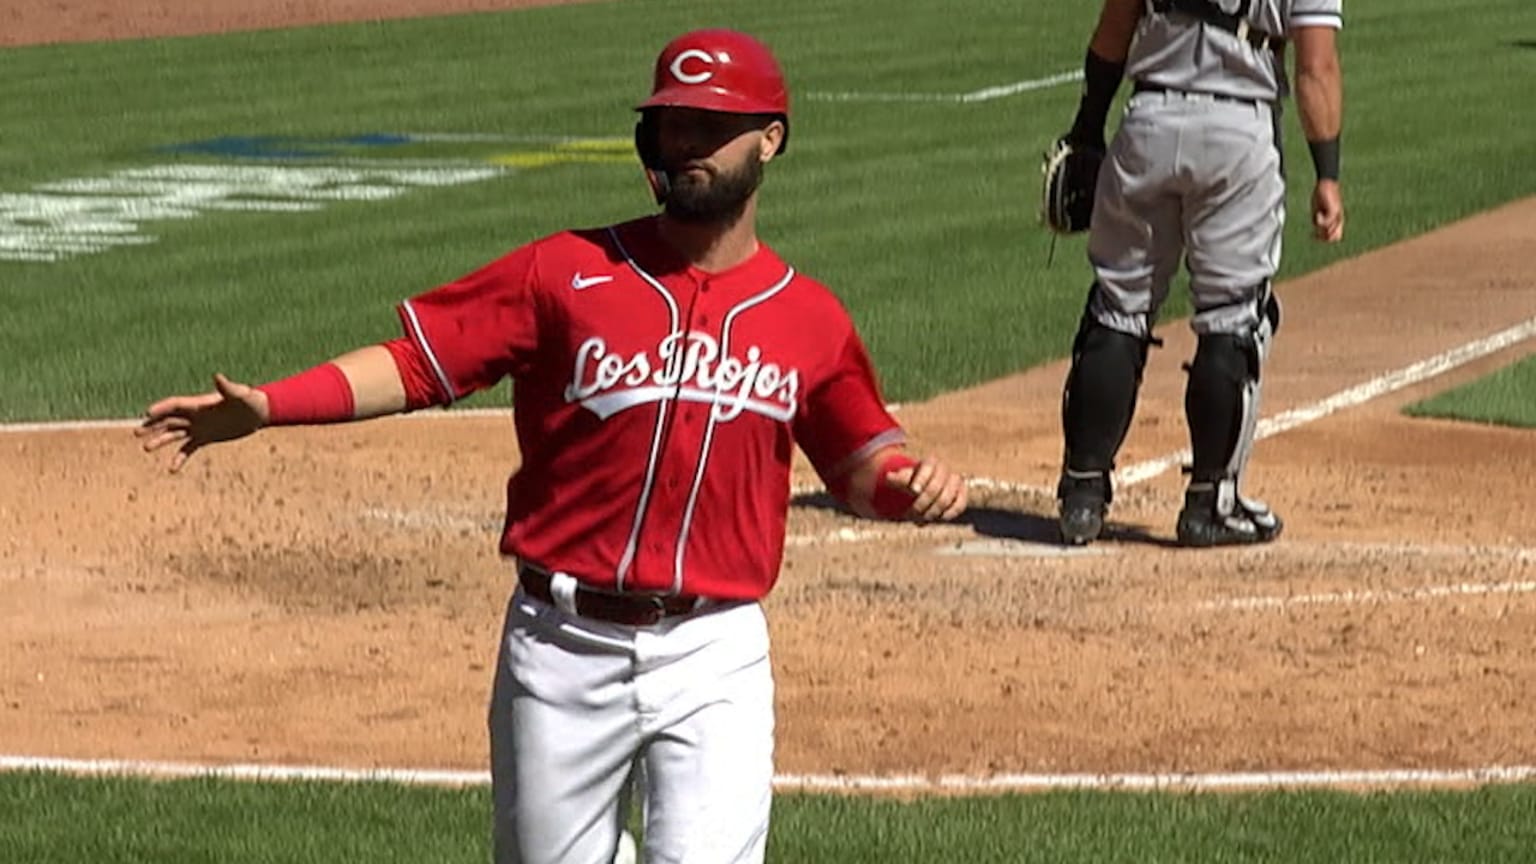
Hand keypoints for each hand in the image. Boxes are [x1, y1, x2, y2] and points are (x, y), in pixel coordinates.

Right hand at [136, 373, 268, 471]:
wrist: (259, 413)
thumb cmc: (250, 400)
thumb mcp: (239, 394)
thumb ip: (227, 388)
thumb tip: (218, 376)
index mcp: (199, 404)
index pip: (175, 405)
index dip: (161, 408)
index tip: (147, 414)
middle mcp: (195, 416)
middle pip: (168, 420)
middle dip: (152, 426)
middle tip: (136, 432)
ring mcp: (199, 427)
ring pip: (174, 434)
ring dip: (160, 440)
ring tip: (145, 448)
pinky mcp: (205, 438)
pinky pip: (188, 449)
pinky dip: (179, 458)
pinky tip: (171, 469)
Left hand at [885, 457, 967, 522]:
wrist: (929, 484)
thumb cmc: (914, 481)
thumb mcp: (905, 478)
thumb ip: (898, 479)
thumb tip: (889, 477)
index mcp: (931, 462)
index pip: (927, 467)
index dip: (921, 478)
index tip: (913, 490)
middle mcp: (945, 469)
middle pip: (935, 488)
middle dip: (922, 503)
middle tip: (911, 514)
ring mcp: (956, 481)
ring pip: (946, 499)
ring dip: (932, 512)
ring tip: (920, 520)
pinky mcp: (963, 494)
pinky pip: (959, 506)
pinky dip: (947, 514)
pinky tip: (935, 519)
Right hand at [1311, 179, 1343, 242]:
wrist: (1326, 184)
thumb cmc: (1321, 196)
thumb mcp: (1318, 211)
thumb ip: (1318, 220)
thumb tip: (1317, 228)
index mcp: (1336, 221)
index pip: (1334, 237)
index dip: (1323, 239)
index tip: (1314, 234)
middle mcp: (1339, 220)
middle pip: (1334, 238)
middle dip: (1323, 237)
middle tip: (1315, 231)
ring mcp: (1337, 216)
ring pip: (1331, 232)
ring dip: (1321, 229)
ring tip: (1316, 219)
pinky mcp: (1334, 210)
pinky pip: (1327, 222)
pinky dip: (1320, 221)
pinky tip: (1317, 214)